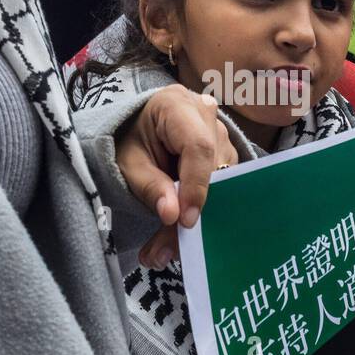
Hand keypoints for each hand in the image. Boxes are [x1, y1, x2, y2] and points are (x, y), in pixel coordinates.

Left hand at [115, 85, 237, 267]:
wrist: (139, 131)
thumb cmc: (130, 141)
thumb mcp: (128, 163)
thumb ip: (149, 186)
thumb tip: (171, 216)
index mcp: (177, 105)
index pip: (198, 147)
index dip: (196, 186)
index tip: (185, 222)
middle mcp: (206, 114)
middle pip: (213, 167)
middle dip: (194, 210)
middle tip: (167, 249)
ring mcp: (221, 132)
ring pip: (223, 181)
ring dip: (200, 217)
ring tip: (166, 247)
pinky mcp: (227, 153)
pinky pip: (224, 185)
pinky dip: (204, 211)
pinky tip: (181, 232)